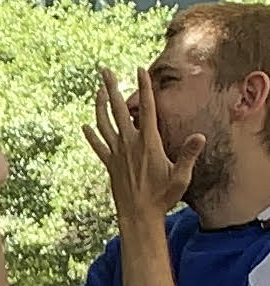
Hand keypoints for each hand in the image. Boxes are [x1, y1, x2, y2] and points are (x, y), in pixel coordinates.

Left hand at [84, 67, 204, 221]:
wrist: (139, 217)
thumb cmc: (162, 197)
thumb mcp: (181, 176)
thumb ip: (189, 155)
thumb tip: (200, 136)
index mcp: (148, 142)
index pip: (146, 108)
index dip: (144, 87)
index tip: (139, 69)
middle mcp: (129, 144)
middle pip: (119, 109)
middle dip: (112, 87)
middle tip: (104, 70)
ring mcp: (117, 154)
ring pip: (104, 124)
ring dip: (99, 106)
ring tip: (98, 90)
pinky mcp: (110, 165)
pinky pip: (98, 146)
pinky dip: (91, 135)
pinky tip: (85, 126)